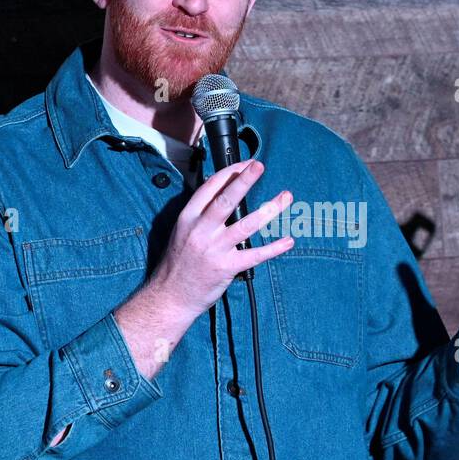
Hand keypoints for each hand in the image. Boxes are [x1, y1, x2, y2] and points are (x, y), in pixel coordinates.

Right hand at [148, 159, 293, 320]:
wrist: (171, 295)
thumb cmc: (178, 263)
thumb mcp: (182, 231)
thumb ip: (201, 213)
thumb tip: (222, 190)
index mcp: (188, 218)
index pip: (210, 188)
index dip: (230, 173)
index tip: (246, 163)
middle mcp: (201, 230)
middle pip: (226, 200)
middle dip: (244, 181)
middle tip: (260, 166)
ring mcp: (214, 249)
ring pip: (245, 224)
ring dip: (269, 210)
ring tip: (285, 198)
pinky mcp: (226, 267)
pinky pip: (254, 255)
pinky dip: (273, 248)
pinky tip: (288, 241)